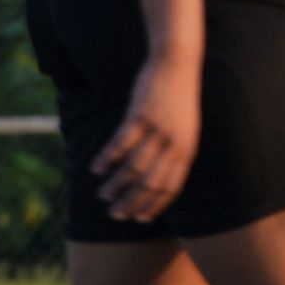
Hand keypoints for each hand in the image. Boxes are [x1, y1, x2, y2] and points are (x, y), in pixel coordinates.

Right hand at [94, 51, 200, 220]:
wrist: (178, 65)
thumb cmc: (178, 100)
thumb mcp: (184, 129)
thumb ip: (173, 151)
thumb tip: (155, 176)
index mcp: (187, 149)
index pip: (172, 186)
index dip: (155, 205)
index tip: (139, 219)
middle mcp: (176, 143)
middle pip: (152, 183)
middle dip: (133, 202)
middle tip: (114, 214)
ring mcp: (159, 130)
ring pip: (136, 166)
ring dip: (117, 184)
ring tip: (102, 194)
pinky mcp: (141, 115)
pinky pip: (122, 143)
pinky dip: (108, 158)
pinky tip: (96, 168)